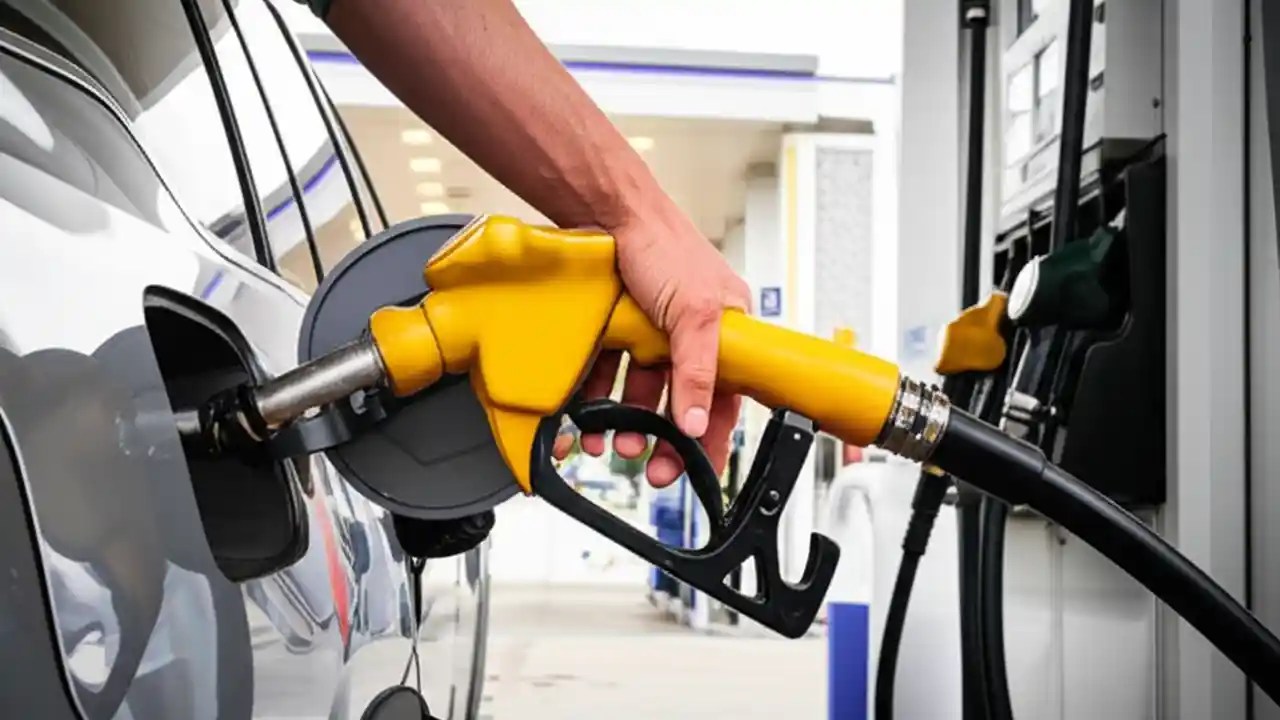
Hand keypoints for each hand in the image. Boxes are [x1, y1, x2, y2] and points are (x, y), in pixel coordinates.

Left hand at [554, 204, 750, 486]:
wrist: (608, 211)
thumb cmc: (664, 245)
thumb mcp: (694, 315)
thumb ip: (698, 372)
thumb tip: (700, 423)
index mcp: (724, 327)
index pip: (728, 394)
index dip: (714, 434)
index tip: (698, 468)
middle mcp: (690, 332)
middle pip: (682, 400)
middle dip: (666, 437)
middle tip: (653, 467)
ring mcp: (652, 331)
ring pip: (642, 391)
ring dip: (628, 421)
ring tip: (613, 440)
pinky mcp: (618, 328)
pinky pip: (610, 373)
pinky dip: (598, 396)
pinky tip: (587, 414)